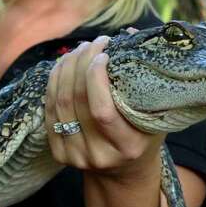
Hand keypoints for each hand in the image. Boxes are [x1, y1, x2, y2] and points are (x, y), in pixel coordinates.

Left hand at [44, 35, 164, 178]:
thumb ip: (146, 76)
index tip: (104, 53)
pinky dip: (53, 83)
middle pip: (77, 102)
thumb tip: (130, 34)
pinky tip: (63, 65)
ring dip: (66, 69)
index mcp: (127, 147)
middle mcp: (99, 155)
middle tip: (93, 43)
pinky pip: (49, 111)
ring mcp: (76, 156)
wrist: (124, 172)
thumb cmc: (145, 134)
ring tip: (79, 50)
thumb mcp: (156, 112)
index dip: (96, 78)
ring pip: (60, 104)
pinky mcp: (59, 153)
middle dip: (81, 64)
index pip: (102, 111)